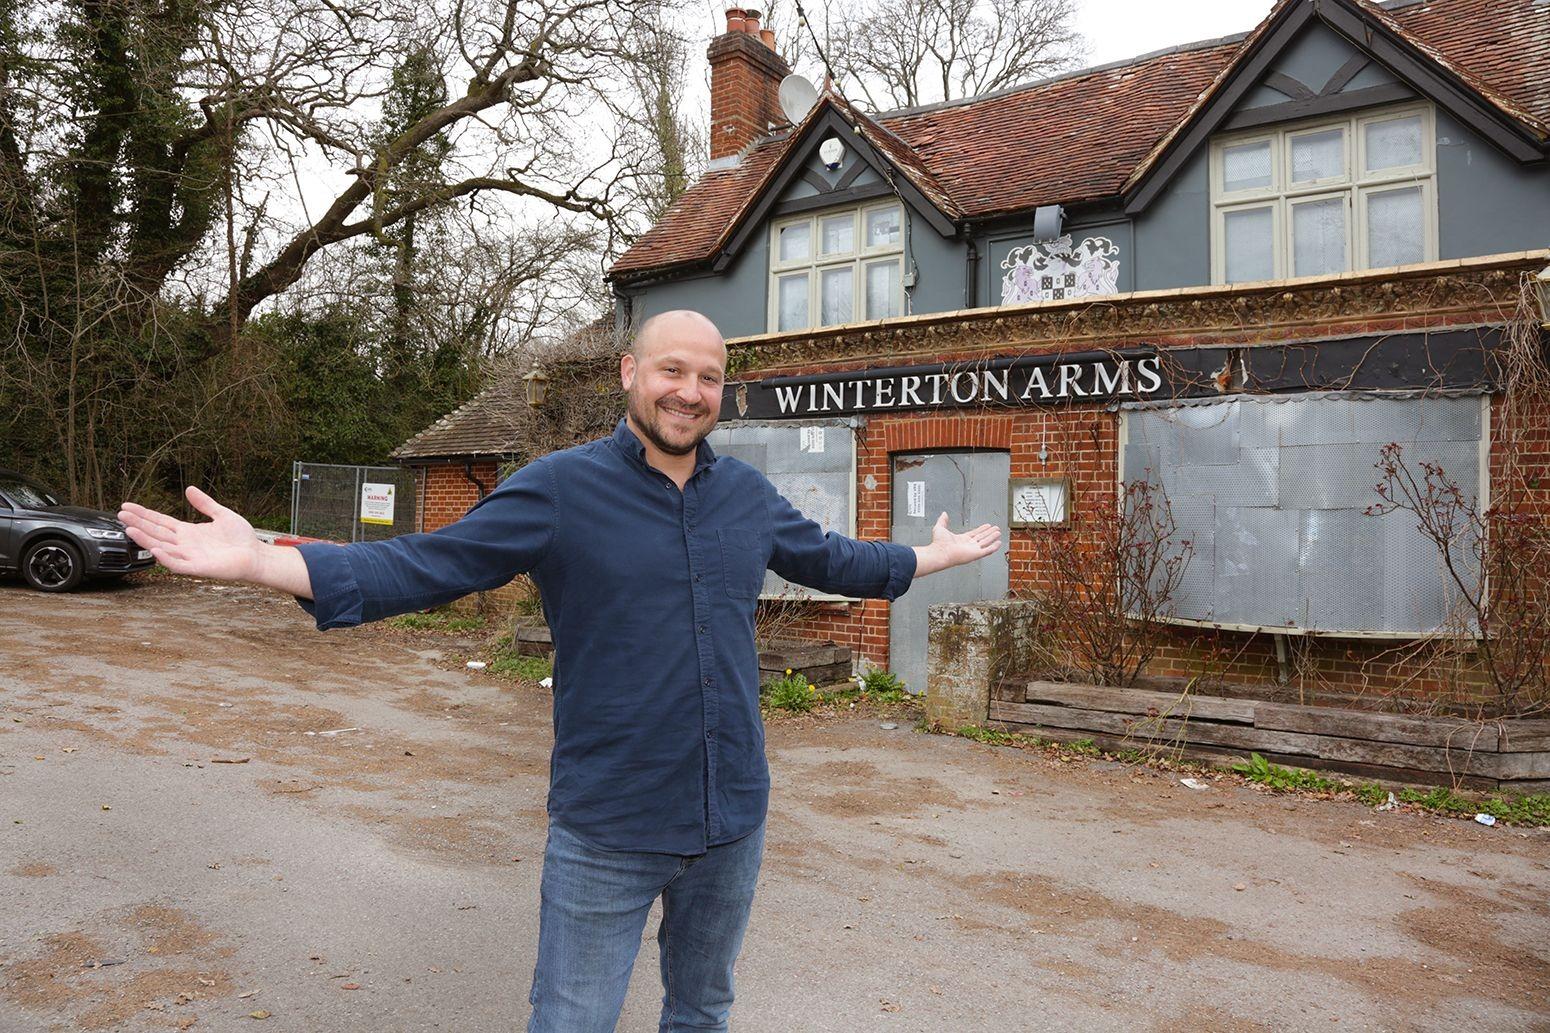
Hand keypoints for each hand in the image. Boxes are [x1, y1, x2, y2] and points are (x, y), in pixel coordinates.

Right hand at [118, 486, 263, 581]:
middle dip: (138, 524)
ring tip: (130, 530)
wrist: (256, 555)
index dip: (144, 514)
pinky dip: (166, 558)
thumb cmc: (241, 539)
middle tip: (120, 515)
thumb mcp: (222, 514)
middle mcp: (185, 544)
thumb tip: (189, 489)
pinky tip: (155, 548)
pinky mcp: (199, 568)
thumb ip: (205, 503)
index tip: (127, 506)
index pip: (160, 521)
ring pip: (162, 547)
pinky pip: (178, 564)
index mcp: (188, 531)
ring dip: (146, 539)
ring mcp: (190, 556)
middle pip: (156, 532)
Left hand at [912, 513, 1002, 577]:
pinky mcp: (976, 554)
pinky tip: (999, 543)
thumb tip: (944, 513)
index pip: (974, 533)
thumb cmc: (938, 543)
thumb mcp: (940, 528)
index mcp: (961, 539)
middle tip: (996, 528)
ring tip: (998, 532)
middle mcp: (968, 545)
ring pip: (986, 542)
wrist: (940, 552)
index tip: (987, 526)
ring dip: (992, 537)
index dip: (981, 529)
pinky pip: (987, 550)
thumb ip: (943, 520)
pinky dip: (994, 547)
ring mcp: (972, 550)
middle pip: (982, 537)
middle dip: (989, 533)